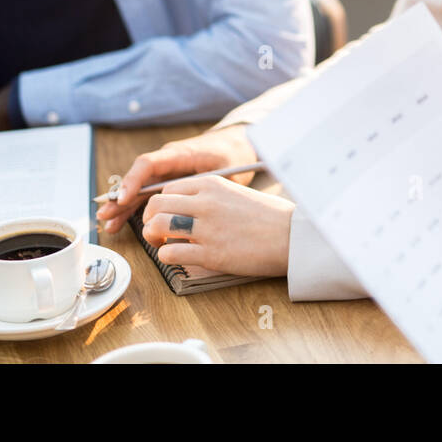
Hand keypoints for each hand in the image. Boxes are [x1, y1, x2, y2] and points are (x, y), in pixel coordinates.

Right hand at [96, 124, 257, 232]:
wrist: (238, 146)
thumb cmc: (233, 155)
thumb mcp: (224, 169)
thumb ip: (206, 184)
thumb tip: (193, 201)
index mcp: (179, 154)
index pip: (149, 164)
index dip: (133, 180)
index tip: (124, 197)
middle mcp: (167, 162)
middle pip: (138, 179)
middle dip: (120, 197)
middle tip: (105, 215)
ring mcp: (166, 173)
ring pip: (139, 189)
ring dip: (123, 206)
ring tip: (108, 224)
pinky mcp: (169, 183)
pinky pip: (147, 195)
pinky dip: (134, 208)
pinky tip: (121, 223)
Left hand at [139, 176, 292, 277]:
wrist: (292, 236)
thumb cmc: (269, 216)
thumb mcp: (235, 193)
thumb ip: (209, 197)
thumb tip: (183, 208)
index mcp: (212, 184)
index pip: (167, 189)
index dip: (160, 205)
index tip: (164, 215)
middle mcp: (205, 203)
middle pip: (156, 205)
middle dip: (149, 220)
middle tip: (156, 231)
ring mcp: (207, 229)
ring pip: (157, 226)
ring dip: (153, 237)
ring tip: (162, 244)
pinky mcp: (211, 254)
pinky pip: (171, 254)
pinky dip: (166, 256)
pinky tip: (178, 257)